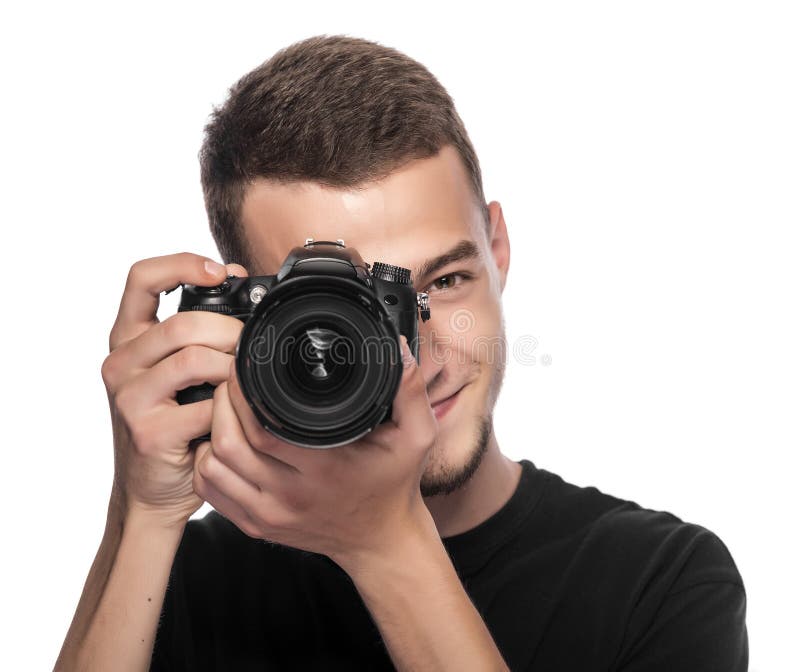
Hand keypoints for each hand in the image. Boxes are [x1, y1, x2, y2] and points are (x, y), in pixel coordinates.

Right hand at [101, 252, 247, 527]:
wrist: (154, 490)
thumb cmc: (176, 426)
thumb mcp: (179, 374)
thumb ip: (198, 336)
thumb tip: (241, 287)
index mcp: (127, 339)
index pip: (142, 279)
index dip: (182, 264)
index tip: (221, 272)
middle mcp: (120, 363)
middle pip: (183, 323)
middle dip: (231, 329)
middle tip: (254, 345)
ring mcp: (129, 397)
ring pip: (194, 359)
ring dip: (233, 366)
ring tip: (247, 379)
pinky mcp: (149, 430)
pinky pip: (205, 405)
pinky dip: (231, 406)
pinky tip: (237, 414)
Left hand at [192, 336, 437, 565]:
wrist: (382, 540)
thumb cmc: (394, 485)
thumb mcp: (416, 435)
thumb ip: (409, 389)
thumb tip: (398, 348)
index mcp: (324, 468)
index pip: (262, 428)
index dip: (243, 394)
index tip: (246, 369)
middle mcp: (290, 495)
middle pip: (227, 444)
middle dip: (221, 405)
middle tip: (230, 382)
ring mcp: (269, 515)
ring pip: (212, 469)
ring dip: (211, 434)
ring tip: (225, 410)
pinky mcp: (256, 526)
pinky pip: (211, 493)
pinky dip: (208, 464)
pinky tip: (223, 445)